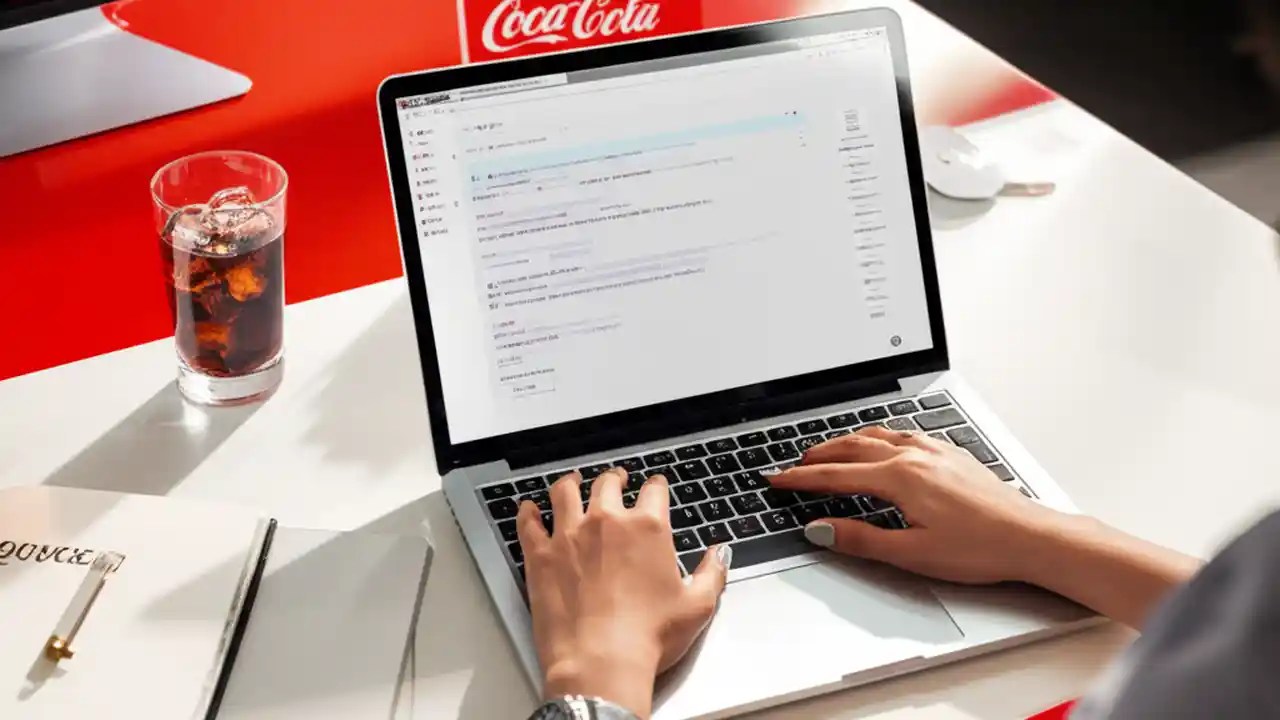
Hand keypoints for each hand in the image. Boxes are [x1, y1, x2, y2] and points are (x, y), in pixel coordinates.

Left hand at [518, 468, 729, 718]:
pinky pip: (528, 522)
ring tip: (572, 480)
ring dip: (571, 483)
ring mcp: (568, 535)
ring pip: (565, 492)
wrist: (600, 661)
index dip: (657, 485)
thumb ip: (712, 573)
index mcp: (648, 528)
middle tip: (617, 479)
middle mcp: (607, 522)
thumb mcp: (697, 606)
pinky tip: (527, 507)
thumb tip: (720, 553)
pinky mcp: (539, 556)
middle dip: (615, 478)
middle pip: (608, 484)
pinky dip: (527, 511)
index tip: (656, 486)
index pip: (654, 491)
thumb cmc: (649, 636)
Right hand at [770, 426, 1062, 583]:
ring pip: (878, 435)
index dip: (801, 479)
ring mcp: (935, 450)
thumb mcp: (912, 554)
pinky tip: (882, 445)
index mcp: (900, 478)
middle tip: (795, 463)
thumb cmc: (981, 548)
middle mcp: (915, 456)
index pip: (835, 476)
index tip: (778, 479)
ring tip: (830, 450)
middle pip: (852, 447)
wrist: (1031, 537)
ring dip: (847, 441)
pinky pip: (903, 434)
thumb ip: (861, 539)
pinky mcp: (952, 453)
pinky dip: (878, 437)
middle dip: (818, 454)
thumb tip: (821, 529)